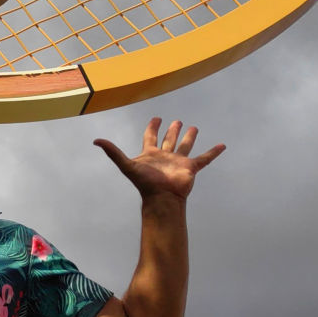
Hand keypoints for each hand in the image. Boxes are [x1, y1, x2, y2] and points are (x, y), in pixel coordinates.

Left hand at [94, 118, 224, 200]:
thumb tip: (96, 140)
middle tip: (176, 120)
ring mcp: (178, 162)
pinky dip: (213, 152)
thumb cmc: (145, 183)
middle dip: (172, 130)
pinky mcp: (191, 169)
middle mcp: (165, 156)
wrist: (162, 198)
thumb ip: (113, 152)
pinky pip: (204, 159)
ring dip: (189, 137)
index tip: (156, 118)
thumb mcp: (126, 165)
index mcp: (151, 154)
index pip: (150, 137)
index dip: (152, 127)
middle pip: (168, 140)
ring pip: (185, 146)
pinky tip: (221, 145)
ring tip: (194, 127)